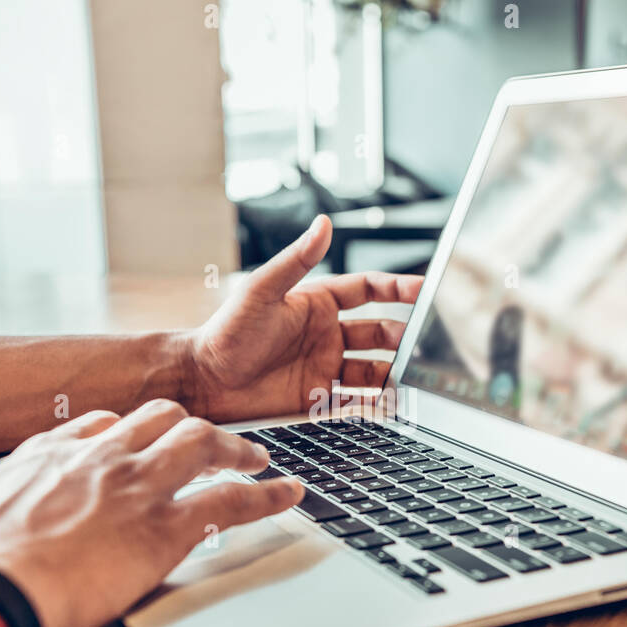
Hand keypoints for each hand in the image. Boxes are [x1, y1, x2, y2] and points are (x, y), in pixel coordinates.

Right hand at [0, 401, 302, 626]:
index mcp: (49, 454)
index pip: (104, 424)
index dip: (133, 431)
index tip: (144, 440)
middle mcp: (99, 457)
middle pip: (162, 418)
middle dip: (192, 427)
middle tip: (214, 443)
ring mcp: (136, 487)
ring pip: (203, 442)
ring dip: (236, 448)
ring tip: (258, 459)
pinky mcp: (165, 528)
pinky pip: (232, 500)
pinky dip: (268, 495)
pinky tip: (289, 495)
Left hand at [186, 215, 423, 422]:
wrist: (203, 382)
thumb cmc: (226, 332)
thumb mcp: (262, 290)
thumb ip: (296, 259)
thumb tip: (324, 223)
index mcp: (315, 303)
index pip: (367, 290)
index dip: (397, 288)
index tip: (424, 290)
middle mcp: (325, 335)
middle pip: (379, 332)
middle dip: (403, 336)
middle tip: (422, 343)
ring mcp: (324, 368)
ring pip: (373, 369)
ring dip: (394, 373)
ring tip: (413, 378)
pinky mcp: (318, 399)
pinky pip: (356, 401)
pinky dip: (376, 404)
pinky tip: (391, 404)